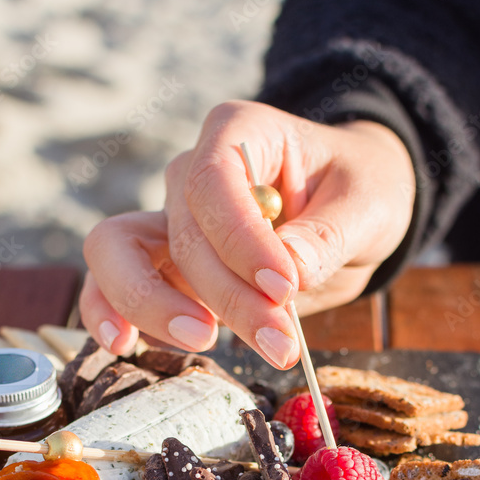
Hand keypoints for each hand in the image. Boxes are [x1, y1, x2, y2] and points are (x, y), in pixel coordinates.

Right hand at [81, 100, 414, 367]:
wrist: (347, 213)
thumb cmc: (358, 191)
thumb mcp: (368, 204)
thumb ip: (327, 236)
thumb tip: (287, 275)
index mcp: (238, 135)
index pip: (213, 182)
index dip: (240, 241)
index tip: (284, 288)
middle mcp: (191, 174)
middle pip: (178, 233)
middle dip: (225, 297)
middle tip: (277, 343)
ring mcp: (169, 224)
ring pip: (119, 255)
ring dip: (155, 307)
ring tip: (204, 343)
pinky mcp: (164, 271)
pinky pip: (112, 288)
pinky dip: (111, 315)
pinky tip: (126, 344)